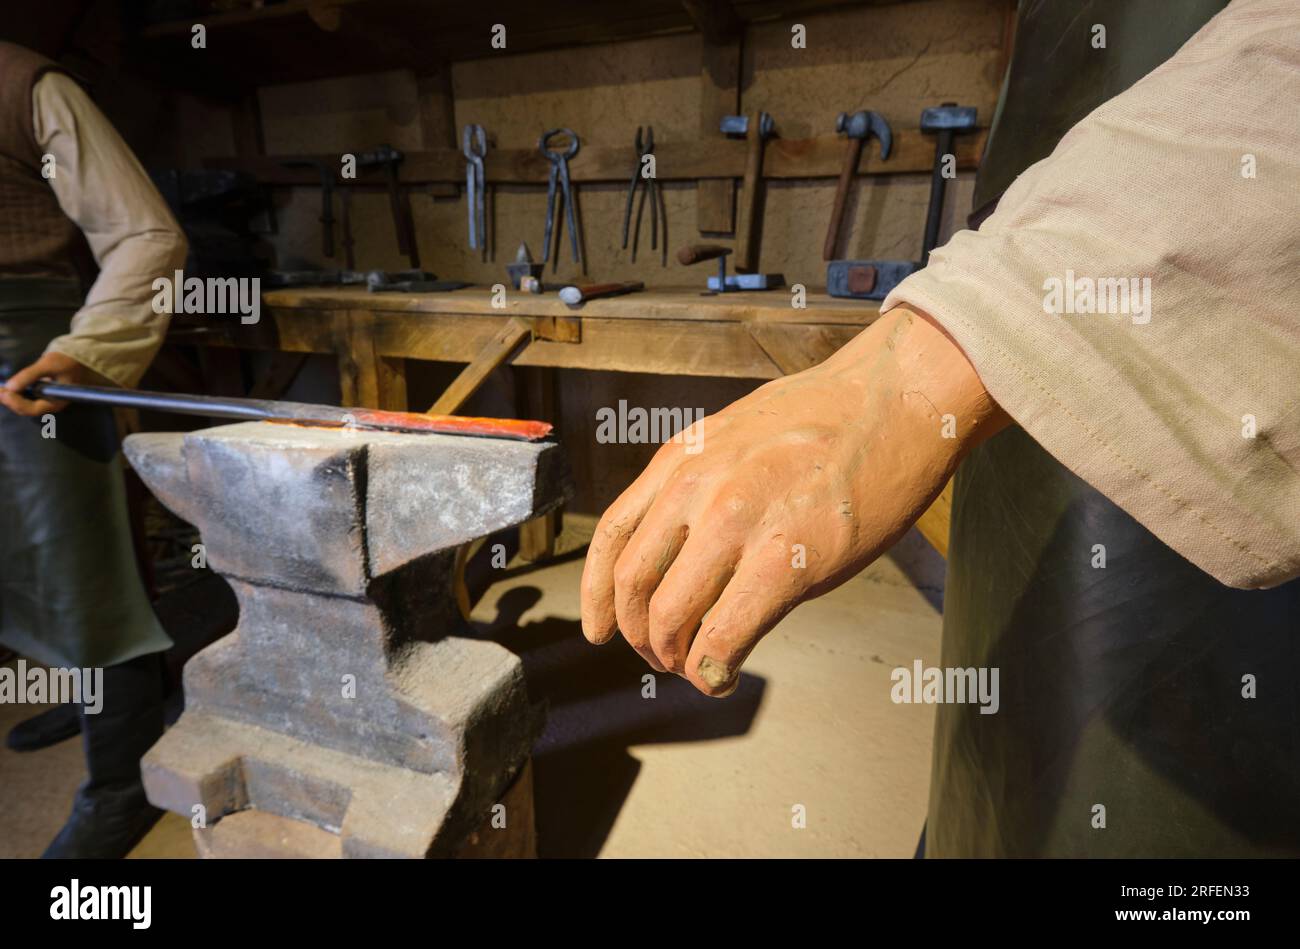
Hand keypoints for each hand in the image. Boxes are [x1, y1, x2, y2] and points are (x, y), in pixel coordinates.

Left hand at [0, 351, 105, 416]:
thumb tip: (9, 386)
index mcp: (56, 402)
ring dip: (10, 398)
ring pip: (23, 404)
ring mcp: (46, 400)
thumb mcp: (48, 364)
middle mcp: (50, 404)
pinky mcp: (42, 394)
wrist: (80, 357)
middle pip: (25, 409)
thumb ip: (29, 375)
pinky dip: (14, 393)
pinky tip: (6, 387)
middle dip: (9, 400)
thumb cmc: (68, 361)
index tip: (4, 391)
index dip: (15, 402)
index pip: (31, 409)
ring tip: (0, 388)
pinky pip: (25, 398)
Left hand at [579, 304, 1008, 695]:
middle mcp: (696, 489)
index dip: (596, 595)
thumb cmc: (828, 420)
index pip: (612, 537)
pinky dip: (712, 670)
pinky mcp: (785, 561)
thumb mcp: (736, 436)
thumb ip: (700, 487)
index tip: (599, 627)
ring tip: (696, 665)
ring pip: (669, 618)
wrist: (895, 401)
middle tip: (659, 655)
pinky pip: (724, 636)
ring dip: (674, 657)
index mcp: (682, 460)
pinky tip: (722, 676)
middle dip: (639, 635)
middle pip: (632, 585)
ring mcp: (736, 524)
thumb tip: (683, 551)